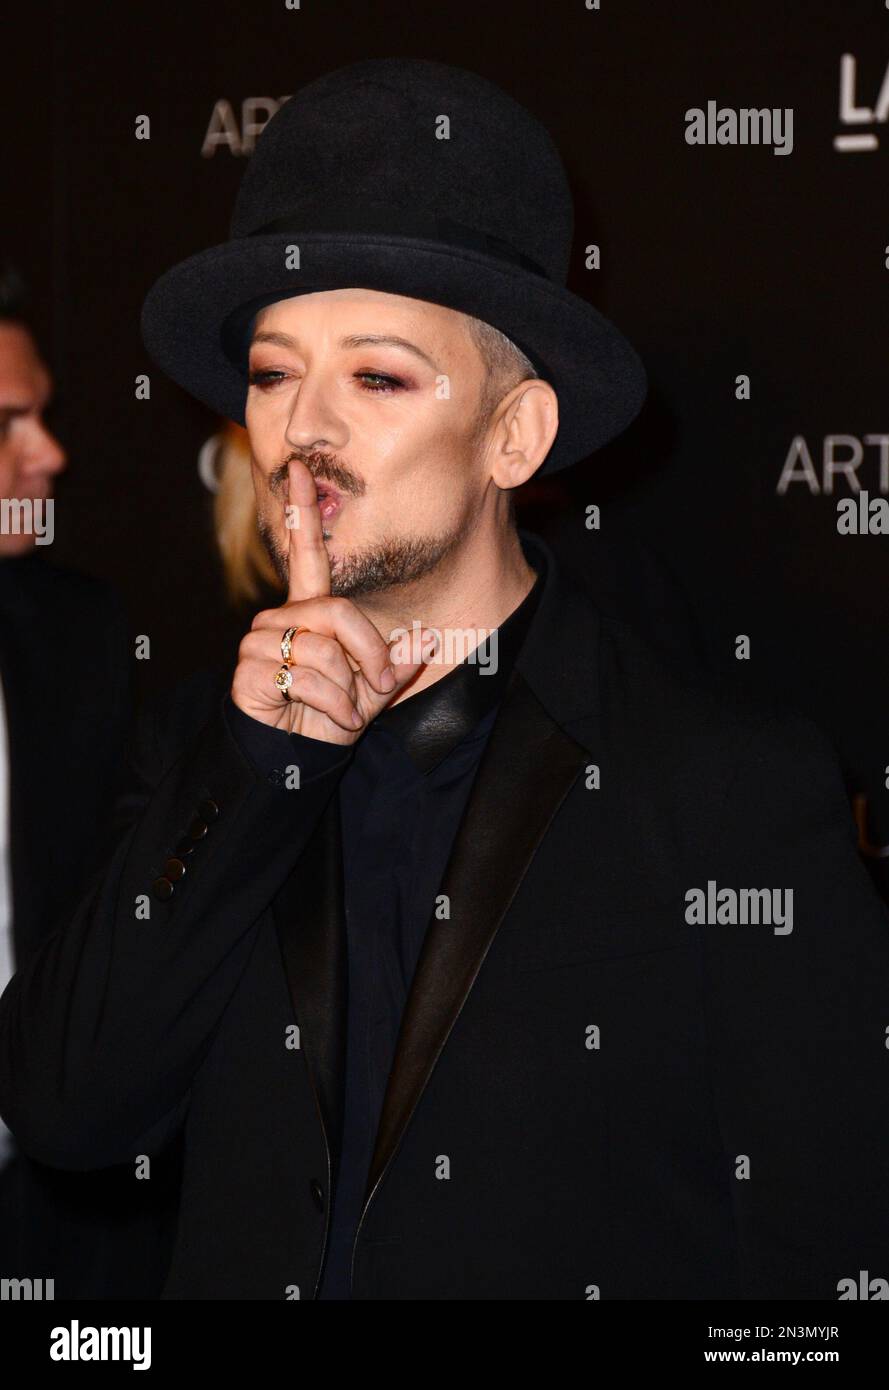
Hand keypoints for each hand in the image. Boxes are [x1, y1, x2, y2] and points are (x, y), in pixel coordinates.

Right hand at [230, 458, 432, 742]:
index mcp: (308, 611)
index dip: (303, 512)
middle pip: (338, 612)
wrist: (294, 757)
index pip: (306, 555)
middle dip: (369, 655)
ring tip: (341, 710)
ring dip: (347, 690)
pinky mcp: (249, 668)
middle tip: (376, 687)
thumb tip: (428, 639)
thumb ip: (397, 665)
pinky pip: (306, 678)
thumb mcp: (372, 690)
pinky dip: (330, 706)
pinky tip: (323, 717)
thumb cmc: (328, 717)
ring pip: (324, 650)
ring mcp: (260, 641)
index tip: (302, 470)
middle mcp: (282, 618)